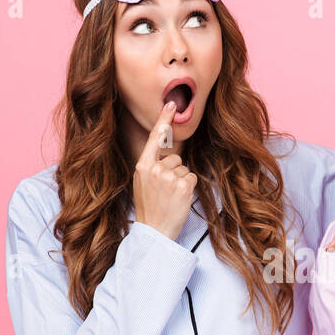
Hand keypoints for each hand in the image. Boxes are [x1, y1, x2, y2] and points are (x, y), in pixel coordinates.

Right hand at [132, 100, 196, 241]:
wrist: (154, 231)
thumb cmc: (150, 207)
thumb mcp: (143, 182)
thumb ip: (152, 165)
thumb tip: (167, 151)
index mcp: (142, 166)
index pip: (155, 138)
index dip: (164, 119)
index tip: (172, 103)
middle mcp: (155, 168)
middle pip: (175, 157)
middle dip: (174, 171)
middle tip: (165, 191)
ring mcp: (169, 177)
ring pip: (184, 168)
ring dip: (181, 181)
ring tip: (170, 197)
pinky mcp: (183, 185)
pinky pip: (192, 177)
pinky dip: (189, 187)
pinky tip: (179, 199)